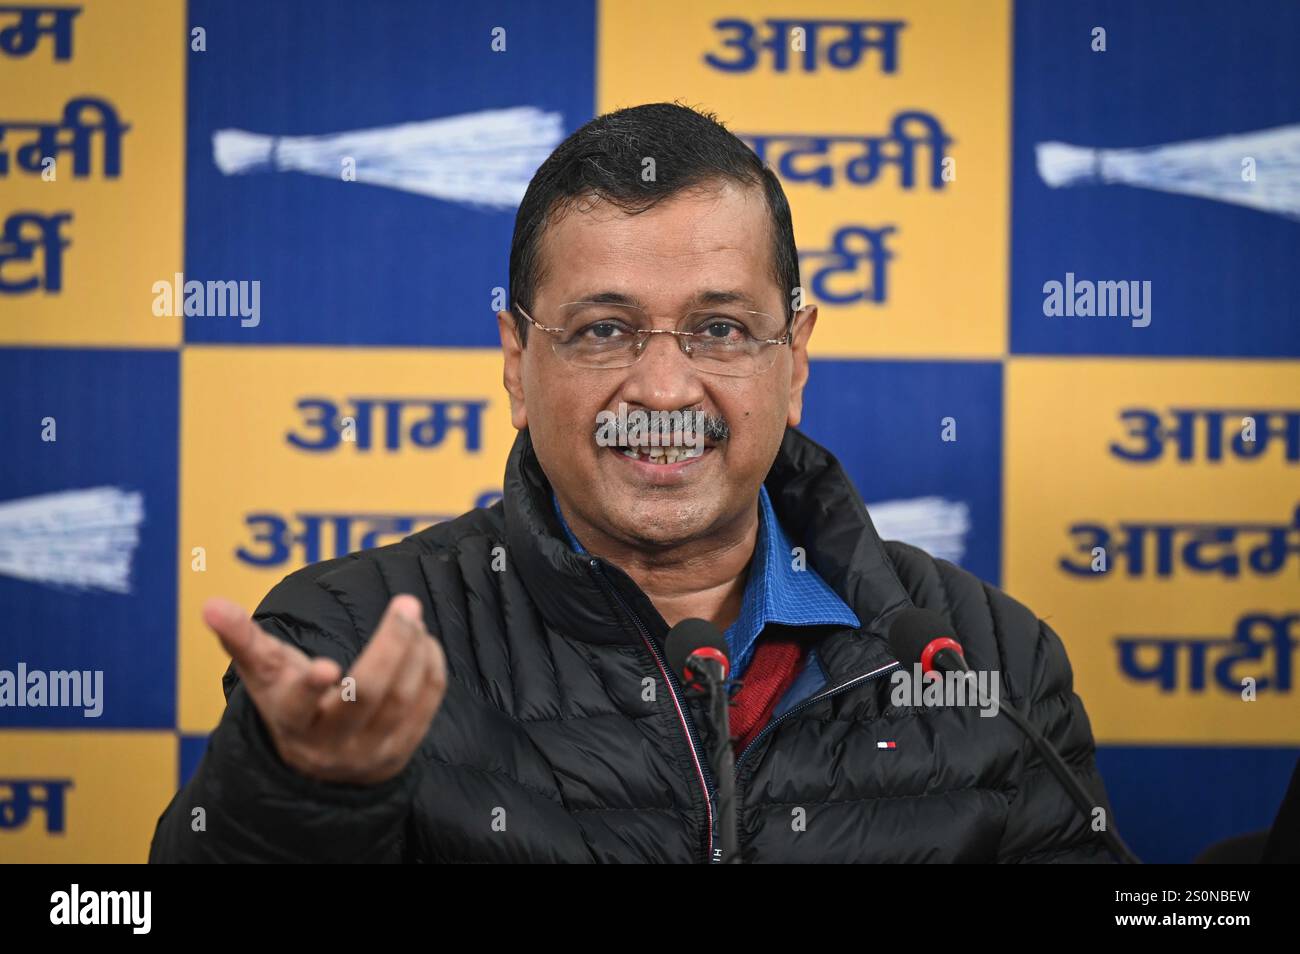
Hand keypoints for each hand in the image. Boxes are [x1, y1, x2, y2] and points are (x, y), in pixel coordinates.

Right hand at [204, 593, 446, 784]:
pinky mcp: (402, 751)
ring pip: (401, 699)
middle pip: (365, 695)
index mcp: (290, 720)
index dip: (310, 687)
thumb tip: (210, 604)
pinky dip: (429, 668)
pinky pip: (425, 706)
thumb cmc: (288, 700)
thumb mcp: (263, 673)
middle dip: (390, 647)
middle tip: (405, 604)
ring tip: (412, 616)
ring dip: (414, 651)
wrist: (319, 764)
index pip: (297, 705)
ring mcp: (369, 752)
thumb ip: (240, 638)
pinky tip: (424, 641)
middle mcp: (330, 743)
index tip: (326, 666)